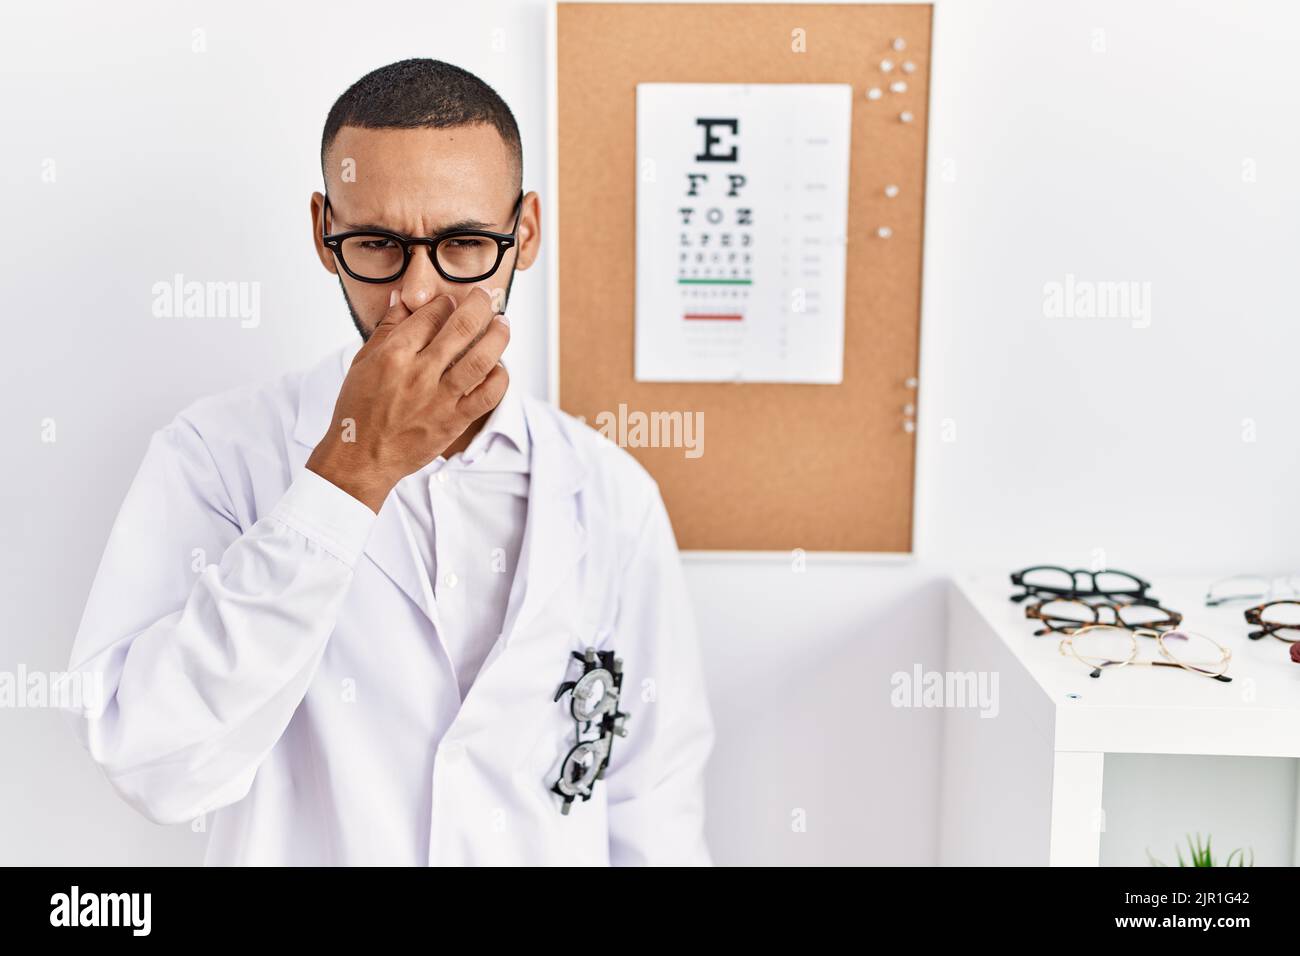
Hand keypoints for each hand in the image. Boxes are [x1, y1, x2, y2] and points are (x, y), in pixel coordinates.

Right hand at [306, 286, 509, 512]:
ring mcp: (439, 398)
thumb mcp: (363, 362)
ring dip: (497, 336)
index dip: (446, 302)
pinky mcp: (454, 421)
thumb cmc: (359, 410)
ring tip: (502, 323)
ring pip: (481, 358)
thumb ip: (386, 328)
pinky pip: (488, 395)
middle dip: (479, 305)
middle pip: (461, 328)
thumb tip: (401, 298)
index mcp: (394, 355)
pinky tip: (498, 367)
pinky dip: (499, 377)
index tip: (452, 300)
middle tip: (485, 296)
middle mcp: (420, 373)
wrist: (362, 456)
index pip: (431, 315)